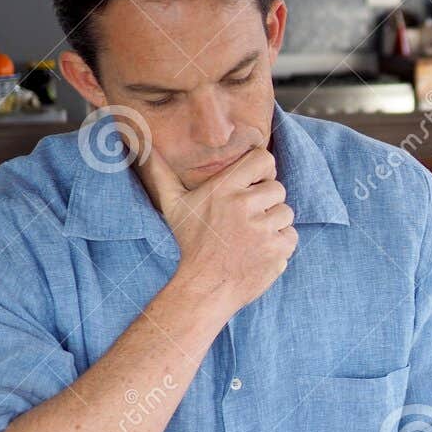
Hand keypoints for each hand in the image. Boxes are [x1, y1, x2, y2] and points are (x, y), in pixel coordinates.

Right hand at [136, 142, 296, 314]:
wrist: (205, 287)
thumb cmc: (190, 243)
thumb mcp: (173, 205)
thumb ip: (162, 173)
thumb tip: (140, 144)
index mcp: (224, 189)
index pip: (264, 160)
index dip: (263, 171)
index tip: (254, 185)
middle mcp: (244, 206)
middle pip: (278, 188)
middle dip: (266, 203)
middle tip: (247, 220)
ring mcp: (263, 229)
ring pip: (286, 213)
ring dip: (274, 224)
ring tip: (251, 237)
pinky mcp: (277, 250)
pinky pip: (291, 235)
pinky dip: (280, 244)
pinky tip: (259, 251)